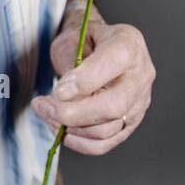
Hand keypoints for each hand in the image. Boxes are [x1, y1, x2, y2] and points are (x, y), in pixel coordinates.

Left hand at [31, 18, 155, 153]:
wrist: (96, 50)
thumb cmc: (84, 43)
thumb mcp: (72, 39)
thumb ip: (71, 63)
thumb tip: (65, 97)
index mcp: (128, 44)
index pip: (114, 62)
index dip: (85, 80)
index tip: (59, 90)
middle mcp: (140, 75)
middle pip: (114, 106)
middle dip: (73, 113)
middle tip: (44, 107)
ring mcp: (138, 103)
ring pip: (107, 129)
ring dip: (70, 128)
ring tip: (47, 114)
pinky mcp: (129, 124)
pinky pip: (104, 144)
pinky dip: (78, 142)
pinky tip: (60, 130)